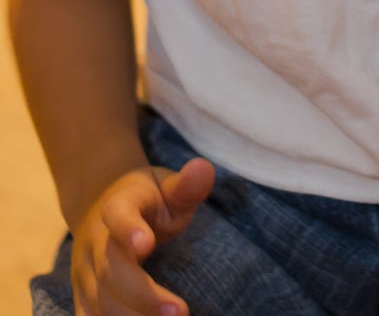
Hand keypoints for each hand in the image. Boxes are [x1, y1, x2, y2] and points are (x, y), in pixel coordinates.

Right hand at [70, 157, 214, 315]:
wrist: (102, 205)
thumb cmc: (147, 199)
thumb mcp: (167, 185)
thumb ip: (186, 185)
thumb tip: (204, 169)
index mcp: (117, 206)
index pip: (117, 215)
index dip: (128, 230)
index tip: (147, 245)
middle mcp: (94, 243)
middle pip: (109, 271)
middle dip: (142, 295)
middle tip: (180, 312)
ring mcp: (85, 273)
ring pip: (99, 303)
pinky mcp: (83, 297)